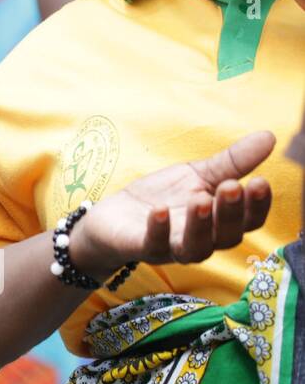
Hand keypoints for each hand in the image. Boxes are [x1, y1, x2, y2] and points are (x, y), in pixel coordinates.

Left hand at [69, 130, 274, 279]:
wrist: (114, 214)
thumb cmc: (162, 196)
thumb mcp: (197, 174)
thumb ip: (232, 162)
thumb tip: (270, 135)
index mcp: (219, 222)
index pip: (247, 221)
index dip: (257, 205)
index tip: (260, 181)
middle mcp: (202, 240)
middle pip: (226, 237)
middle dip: (230, 213)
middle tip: (231, 187)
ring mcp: (172, 248)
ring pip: (195, 248)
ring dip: (200, 225)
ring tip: (201, 199)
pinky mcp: (142, 248)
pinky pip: (153, 244)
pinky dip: (158, 229)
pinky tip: (160, 210)